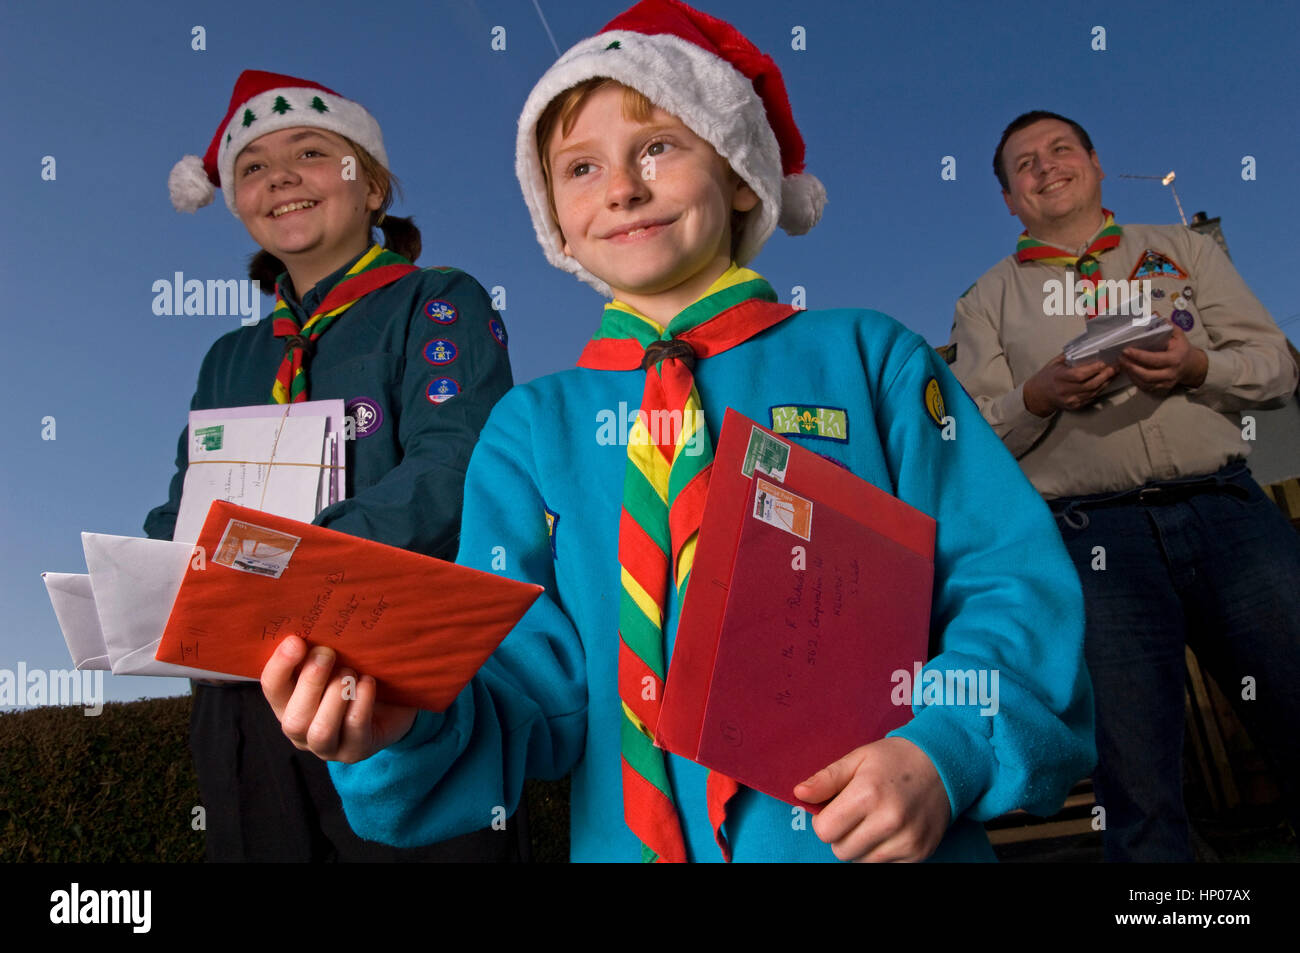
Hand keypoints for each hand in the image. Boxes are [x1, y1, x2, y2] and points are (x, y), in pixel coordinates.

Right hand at [261, 635, 416, 762]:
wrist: (393, 703)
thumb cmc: (356, 675)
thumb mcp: (335, 661)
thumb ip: (318, 650)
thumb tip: (315, 622)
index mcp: (288, 703)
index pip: (272, 688)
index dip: (280, 666)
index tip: (296, 640)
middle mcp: (302, 729)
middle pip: (293, 717)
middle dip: (310, 682)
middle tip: (327, 653)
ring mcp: (328, 746)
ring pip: (320, 731)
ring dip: (335, 697)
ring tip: (351, 673)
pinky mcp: (356, 751)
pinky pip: (354, 729)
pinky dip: (361, 703)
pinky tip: (368, 683)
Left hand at [793, 736, 949, 861]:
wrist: (943, 765)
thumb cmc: (894, 760)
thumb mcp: (857, 759)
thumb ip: (826, 779)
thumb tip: (799, 794)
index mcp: (868, 794)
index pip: (824, 831)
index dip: (824, 821)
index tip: (835, 808)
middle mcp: (889, 821)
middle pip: (840, 851)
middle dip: (841, 835)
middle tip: (855, 814)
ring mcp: (906, 840)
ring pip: (861, 861)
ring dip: (860, 846)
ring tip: (874, 820)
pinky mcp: (919, 853)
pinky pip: (884, 865)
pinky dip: (881, 852)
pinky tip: (890, 830)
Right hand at [1023, 354, 1115, 415]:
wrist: (1038, 396)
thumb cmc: (1047, 377)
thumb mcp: (1054, 363)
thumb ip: (1069, 356)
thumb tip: (1086, 346)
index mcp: (1058, 377)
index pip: (1079, 375)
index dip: (1093, 369)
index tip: (1103, 363)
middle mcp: (1064, 390)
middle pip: (1089, 385)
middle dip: (1104, 376)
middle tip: (1114, 368)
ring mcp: (1070, 400)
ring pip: (1093, 392)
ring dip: (1105, 383)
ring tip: (1113, 374)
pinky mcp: (1075, 406)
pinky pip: (1091, 398)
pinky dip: (1100, 390)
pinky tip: (1106, 382)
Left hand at [1117, 325, 1207, 393]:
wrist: (1191, 367)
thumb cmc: (1181, 348)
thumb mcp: (1178, 335)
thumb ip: (1167, 325)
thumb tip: (1155, 315)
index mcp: (1175, 359)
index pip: (1154, 359)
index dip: (1139, 356)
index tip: (1126, 350)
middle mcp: (1171, 373)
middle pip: (1147, 375)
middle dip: (1131, 367)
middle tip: (1120, 358)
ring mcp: (1166, 384)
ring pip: (1144, 383)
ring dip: (1130, 374)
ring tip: (1122, 364)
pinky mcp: (1161, 389)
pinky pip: (1145, 387)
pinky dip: (1134, 380)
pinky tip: (1128, 371)